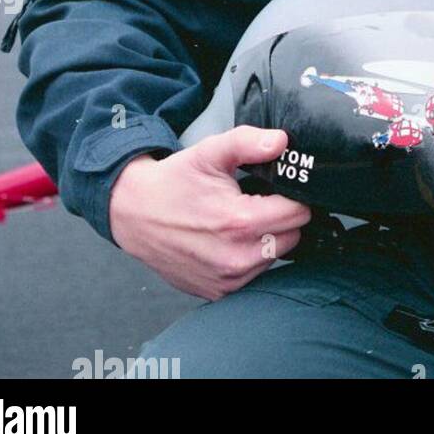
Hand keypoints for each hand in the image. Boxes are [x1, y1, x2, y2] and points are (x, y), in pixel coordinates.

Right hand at [109, 125, 312, 299]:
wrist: (134, 213)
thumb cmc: (174, 182)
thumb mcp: (211, 152)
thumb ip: (248, 142)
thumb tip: (281, 141)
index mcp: (239, 223)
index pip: (299, 213)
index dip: (294, 197)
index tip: (277, 189)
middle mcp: (235, 258)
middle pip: (292, 236)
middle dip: (283, 217)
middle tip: (258, 202)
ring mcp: (226, 280)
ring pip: (275, 257)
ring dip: (269, 239)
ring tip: (242, 221)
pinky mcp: (217, 292)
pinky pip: (254, 275)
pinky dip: (251, 258)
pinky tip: (231, 241)